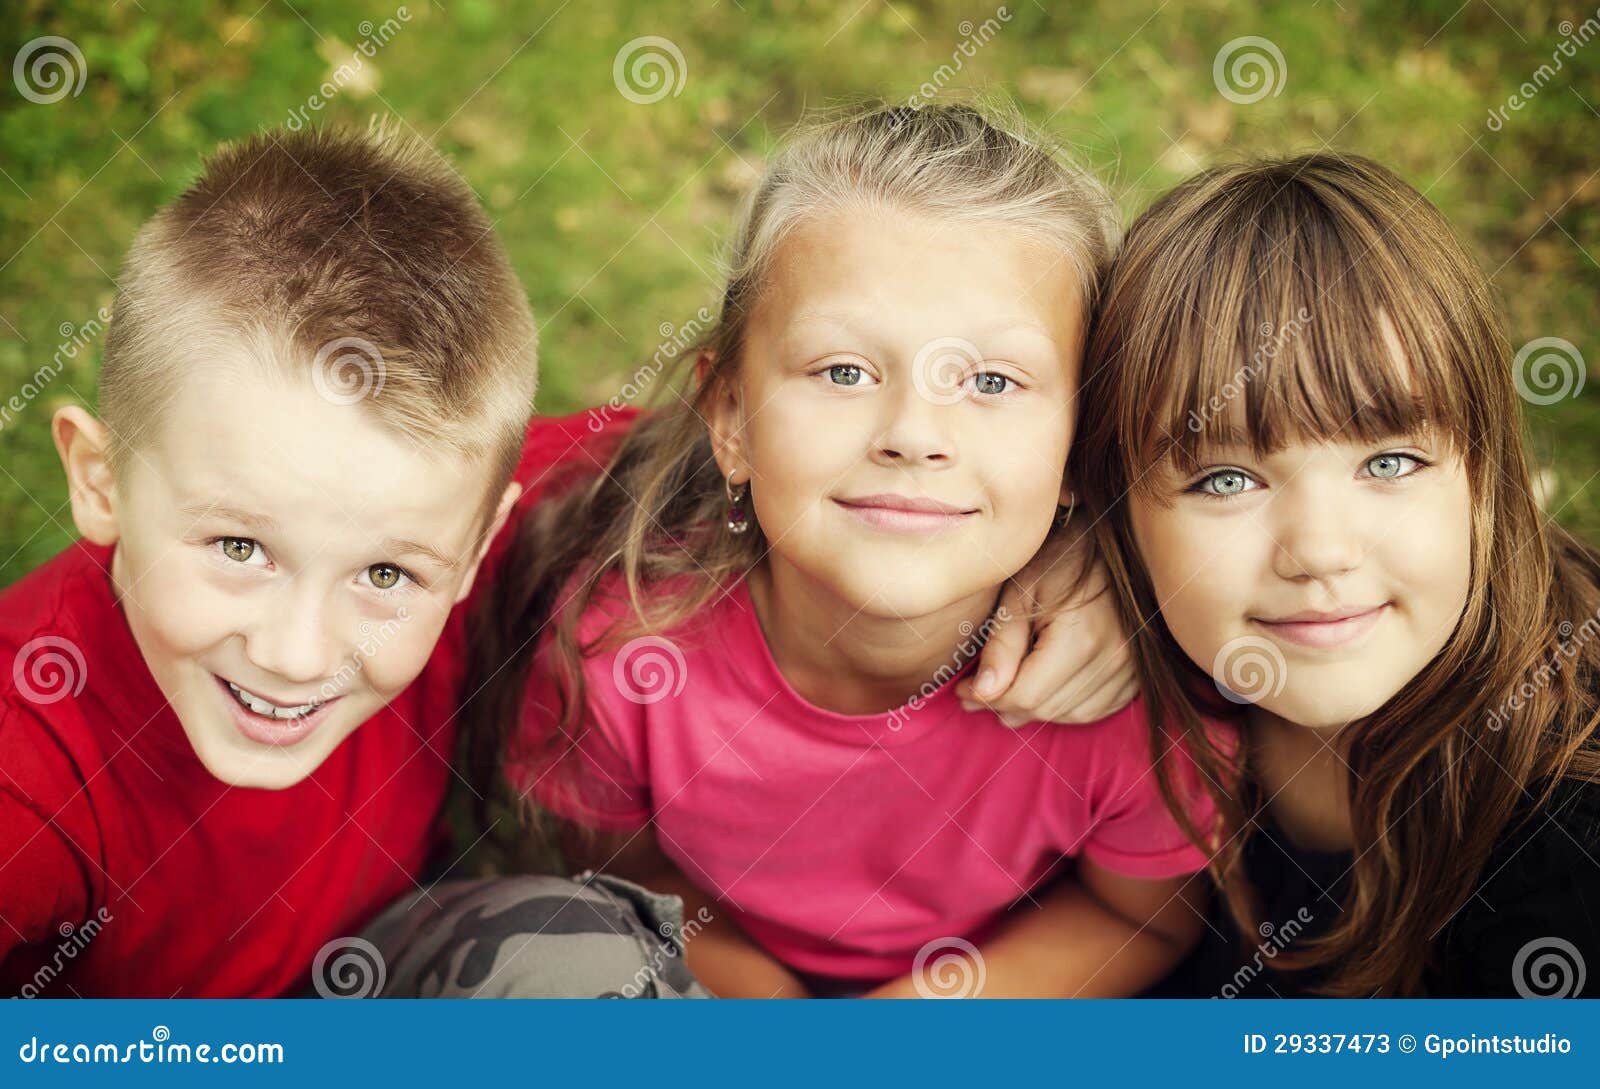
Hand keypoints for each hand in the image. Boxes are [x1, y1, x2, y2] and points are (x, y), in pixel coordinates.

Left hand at [955, 519, 1137, 725]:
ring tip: (1007, 693)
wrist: (1111, 541)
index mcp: (1081, 638)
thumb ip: (1001, 646)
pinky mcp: (1138, 670)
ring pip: (1073, 714)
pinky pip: (1099, 708)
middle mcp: (1113, 658)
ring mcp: (1131, 666)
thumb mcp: (1020, 591)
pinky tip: (1045, 693)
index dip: (988, 699)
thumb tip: (981, 694)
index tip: (962, 691)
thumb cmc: (1060, 557)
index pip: (1026, 696)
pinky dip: (1068, 708)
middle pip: (1048, 709)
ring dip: (1037, 711)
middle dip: (1006, 707)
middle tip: (976, 693)